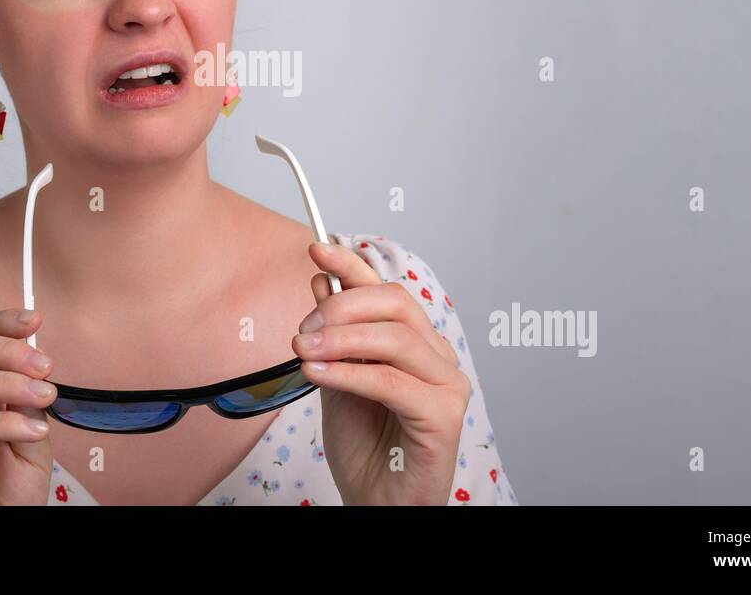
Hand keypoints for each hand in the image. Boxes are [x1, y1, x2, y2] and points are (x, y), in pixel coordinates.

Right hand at [0, 308, 57, 504]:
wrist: (1, 530)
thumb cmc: (9, 490)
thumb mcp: (31, 435)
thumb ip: (27, 401)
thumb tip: (34, 365)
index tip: (33, 320)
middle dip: (4, 350)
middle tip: (44, 366)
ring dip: (5, 383)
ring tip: (44, 396)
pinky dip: (3, 423)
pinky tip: (34, 431)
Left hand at [293, 243, 469, 504]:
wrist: (376, 501)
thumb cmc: (365, 448)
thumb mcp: (338, 378)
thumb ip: (335, 334)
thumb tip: (321, 281)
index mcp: (415, 343)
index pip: (386, 290)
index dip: (352, 264)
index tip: (316, 248)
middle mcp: (438, 357)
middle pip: (396, 305)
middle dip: (343, 306)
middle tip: (303, 328)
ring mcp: (446, 386)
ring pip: (396, 339)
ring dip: (342, 339)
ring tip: (304, 350)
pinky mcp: (443, 417)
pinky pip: (393, 382)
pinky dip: (350, 373)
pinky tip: (320, 373)